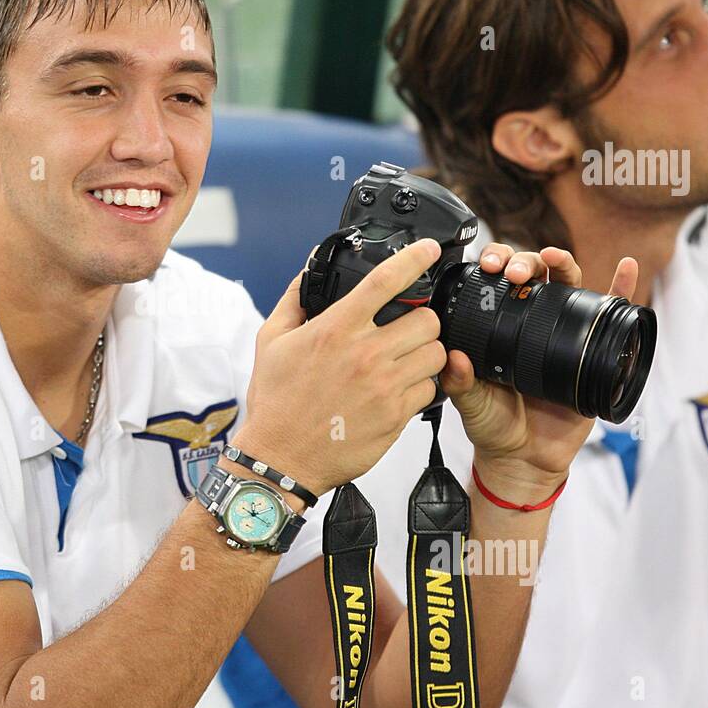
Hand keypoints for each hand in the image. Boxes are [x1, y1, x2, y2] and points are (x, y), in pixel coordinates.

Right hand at [233, 238, 448, 496]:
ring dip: (426, 353)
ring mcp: (384, 386)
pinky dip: (421, 387)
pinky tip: (400, 390)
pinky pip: (430, 389)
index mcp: (335, 328)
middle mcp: (364, 353)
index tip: (428, 249)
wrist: (280, 458)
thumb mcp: (271, 341)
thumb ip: (294, 301)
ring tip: (407, 360)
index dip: (414, 258)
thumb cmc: (275, 401)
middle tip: (409, 329)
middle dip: (423, 320)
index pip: (386, 280)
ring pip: (436, 354)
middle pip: (427, 319)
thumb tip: (308, 272)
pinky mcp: (395, 415)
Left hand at [442, 244, 638, 500]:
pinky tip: (626, 267)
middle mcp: (532, 322)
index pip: (498, 282)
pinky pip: (611, 315)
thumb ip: (461, 383)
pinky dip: (622, 287)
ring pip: (569, 284)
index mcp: (499, 326)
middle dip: (524, 261)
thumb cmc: (495, 426)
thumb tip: (453, 357)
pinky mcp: (593, 349)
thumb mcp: (471, 404)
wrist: (526, 459)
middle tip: (514, 272)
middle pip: (534, 275)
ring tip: (555, 258)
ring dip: (564, 263)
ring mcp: (564, 332)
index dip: (495, 264)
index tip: (488, 265)